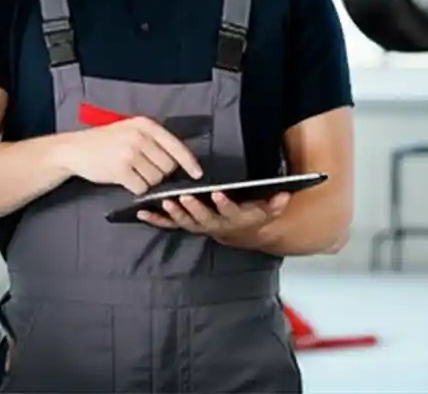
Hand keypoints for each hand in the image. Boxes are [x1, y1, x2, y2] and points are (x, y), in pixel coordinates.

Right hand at [56, 117, 203, 194]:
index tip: (198, 174)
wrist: (75, 149)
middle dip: (161, 173)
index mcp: (146, 125)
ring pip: (156, 179)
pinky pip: (141, 188)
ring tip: (132, 172)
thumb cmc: (106, 142)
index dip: (190, 162)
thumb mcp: (131, 130)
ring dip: (147, 182)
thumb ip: (153, 140)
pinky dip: (136, 188)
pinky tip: (124, 179)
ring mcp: (130, 153)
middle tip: (144, 170)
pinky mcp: (120, 170)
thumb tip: (180, 161)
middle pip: (168, 166)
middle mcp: (140, 136)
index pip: (176, 145)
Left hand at [138, 191, 290, 243]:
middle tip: (182, 196)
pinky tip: (142, 212)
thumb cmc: (250, 216)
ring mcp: (197, 226)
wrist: (240, 234)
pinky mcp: (185, 225)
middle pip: (202, 218)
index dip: (223, 203)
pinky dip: (155, 219)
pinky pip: (168, 224)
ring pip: (184, 222)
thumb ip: (275, 204)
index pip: (229, 211)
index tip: (218, 193)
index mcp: (232, 218)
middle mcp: (213, 225)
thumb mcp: (266, 211)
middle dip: (192, 207)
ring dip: (173, 213)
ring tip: (163, 201)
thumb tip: (286, 195)